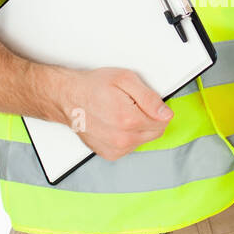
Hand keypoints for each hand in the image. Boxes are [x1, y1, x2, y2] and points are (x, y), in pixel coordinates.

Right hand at [53, 66, 173, 161]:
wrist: (67, 98)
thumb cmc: (92, 87)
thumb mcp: (125, 79)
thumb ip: (150, 98)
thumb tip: (166, 113)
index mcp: (128, 119)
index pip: (164, 120)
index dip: (159, 108)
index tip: (147, 101)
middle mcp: (122, 138)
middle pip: (156, 132)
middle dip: (150, 118)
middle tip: (133, 105)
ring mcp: (116, 148)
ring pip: (144, 140)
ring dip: (139, 127)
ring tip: (121, 113)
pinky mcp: (110, 154)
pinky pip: (131, 146)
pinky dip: (128, 136)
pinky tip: (116, 124)